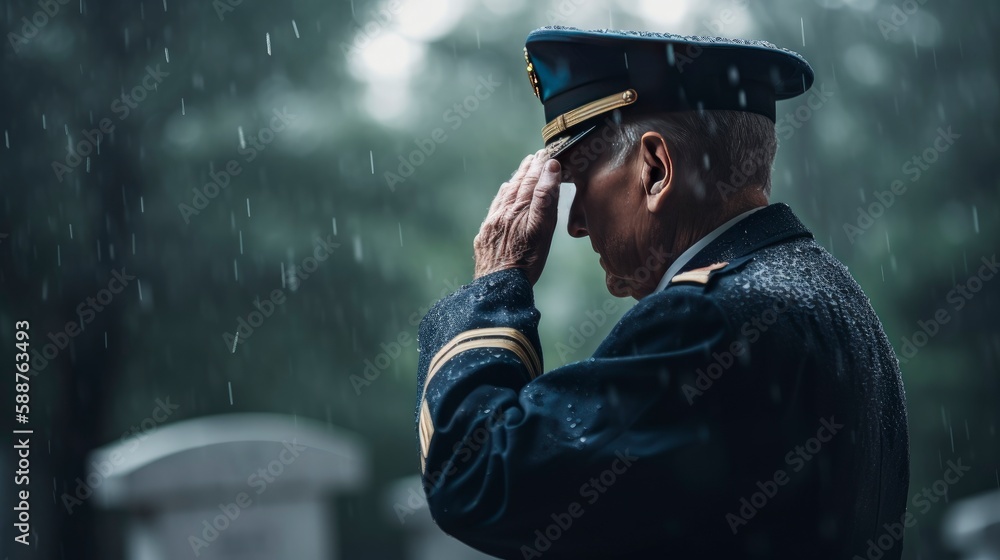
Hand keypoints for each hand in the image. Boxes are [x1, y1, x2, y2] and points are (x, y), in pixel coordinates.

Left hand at [473, 150, 560, 284]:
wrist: (499, 286)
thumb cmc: (527, 263)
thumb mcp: (543, 230)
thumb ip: (545, 198)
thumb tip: (549, 170)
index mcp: (520, 210)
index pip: (532, 182)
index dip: (540, 167)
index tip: (547, 154)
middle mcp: (504, 213)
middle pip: (518, 185)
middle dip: (528, 169)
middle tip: (536, 156)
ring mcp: (493, 223)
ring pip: (506, 194)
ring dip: (516, 179)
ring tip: (524, 168)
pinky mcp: (485, 234)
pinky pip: (495, 208)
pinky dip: (503, 195)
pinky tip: (505, 191)